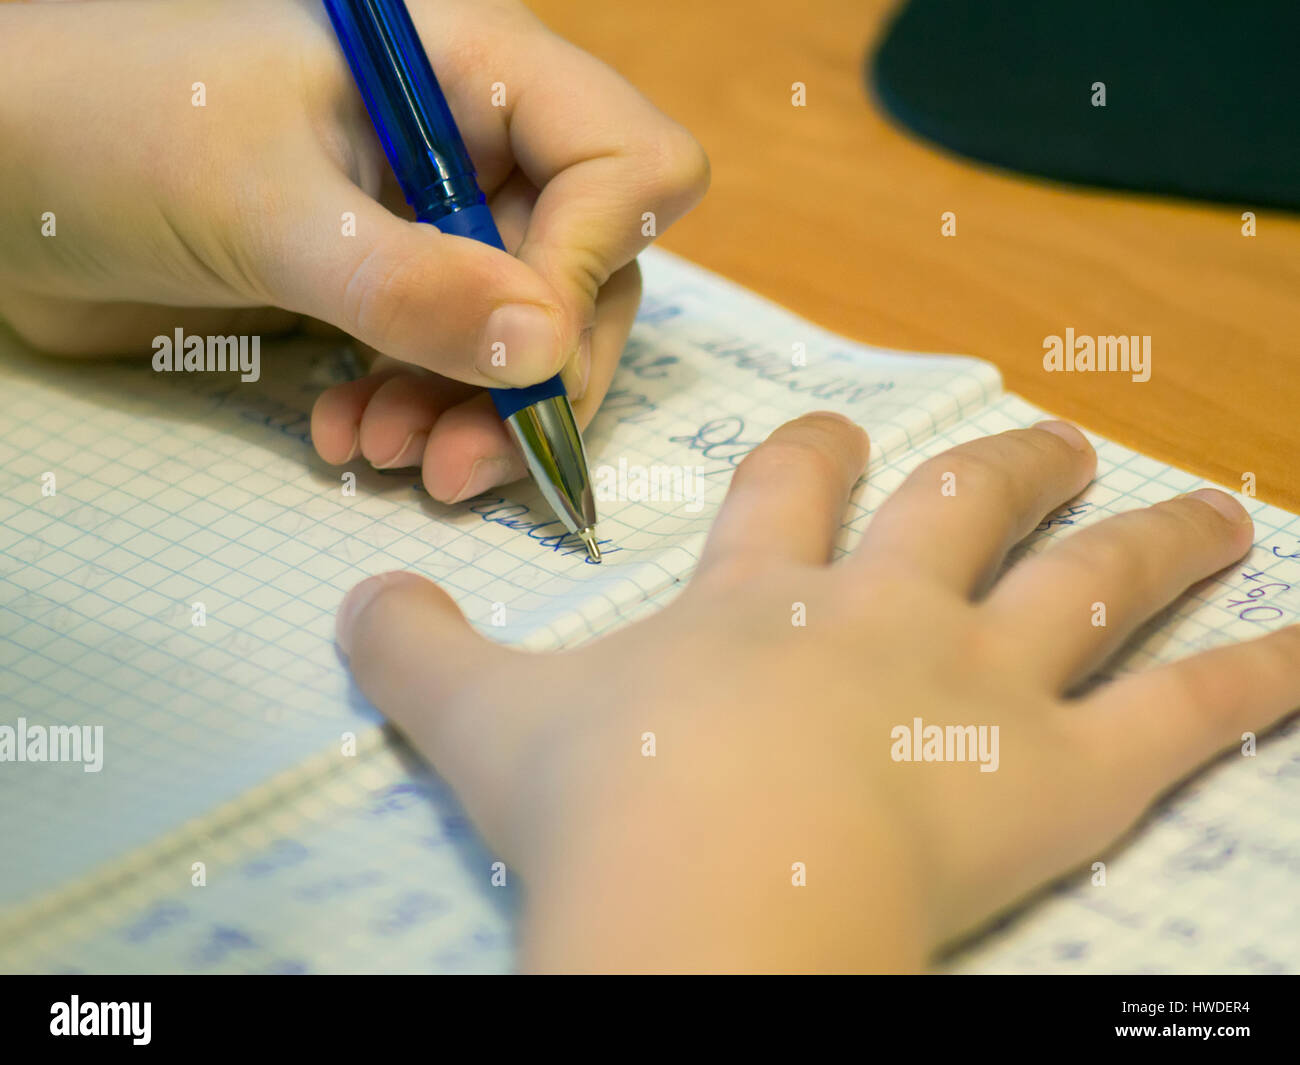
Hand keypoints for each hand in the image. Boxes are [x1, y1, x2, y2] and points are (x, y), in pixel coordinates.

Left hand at [0, 0, 706, 501]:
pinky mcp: (393, 289)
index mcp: (470, 72)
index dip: (594, 261)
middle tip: (458, 461)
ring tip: (385, 456)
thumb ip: (408, 280)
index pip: (626, 161)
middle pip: (592, 271)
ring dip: (472, 414)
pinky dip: (420, 415)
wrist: (3, 185)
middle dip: (533, 377)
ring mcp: (437, 222)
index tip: (518, 348)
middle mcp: (475, 146)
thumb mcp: (260, 205)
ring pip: (528, 337)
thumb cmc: (107, 134)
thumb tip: (547, 351)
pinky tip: (347, 437)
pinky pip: (456, 368)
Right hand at [334, 414, 1299, 971]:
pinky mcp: (1062, 776)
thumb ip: (414, 650)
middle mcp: (886, 616)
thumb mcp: (480, 722)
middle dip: (1005, 467)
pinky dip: (1256, 674)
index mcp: (762, 598)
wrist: (701, 895)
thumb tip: (355, 594)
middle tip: (1044, 442)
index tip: (841, 437)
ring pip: (1088, 579)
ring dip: (1147, 536)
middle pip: (963, 506)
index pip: (796, 489)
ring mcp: (983, 684)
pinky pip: (1184, 710)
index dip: (819, 454)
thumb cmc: (601, 806)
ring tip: (1206, 509)